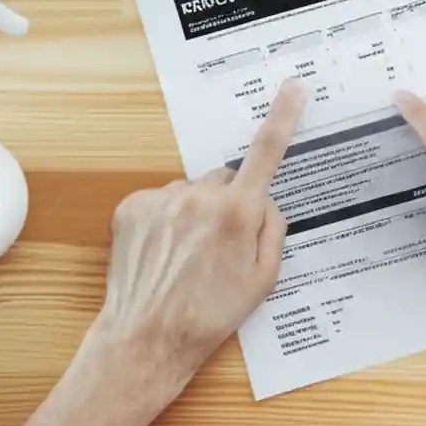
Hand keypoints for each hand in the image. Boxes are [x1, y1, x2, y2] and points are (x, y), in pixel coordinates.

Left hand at [96, 79, 306, 375]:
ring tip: (187, 255)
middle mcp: (199, 197)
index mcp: (238, 213)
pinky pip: (161, 200)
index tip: (294, 87)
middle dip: (230, 201)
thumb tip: (267, 202)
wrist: (147, 338)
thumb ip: (273, 230)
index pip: (267, 152)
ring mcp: (162, 199)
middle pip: (226, 179)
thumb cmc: (211, 314)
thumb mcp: (265, 279)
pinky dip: (165, 219)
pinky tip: (163, 252)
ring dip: (194, 211)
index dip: (284, 115)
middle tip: (222, 243)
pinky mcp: (132, 207)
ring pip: (192, 191)